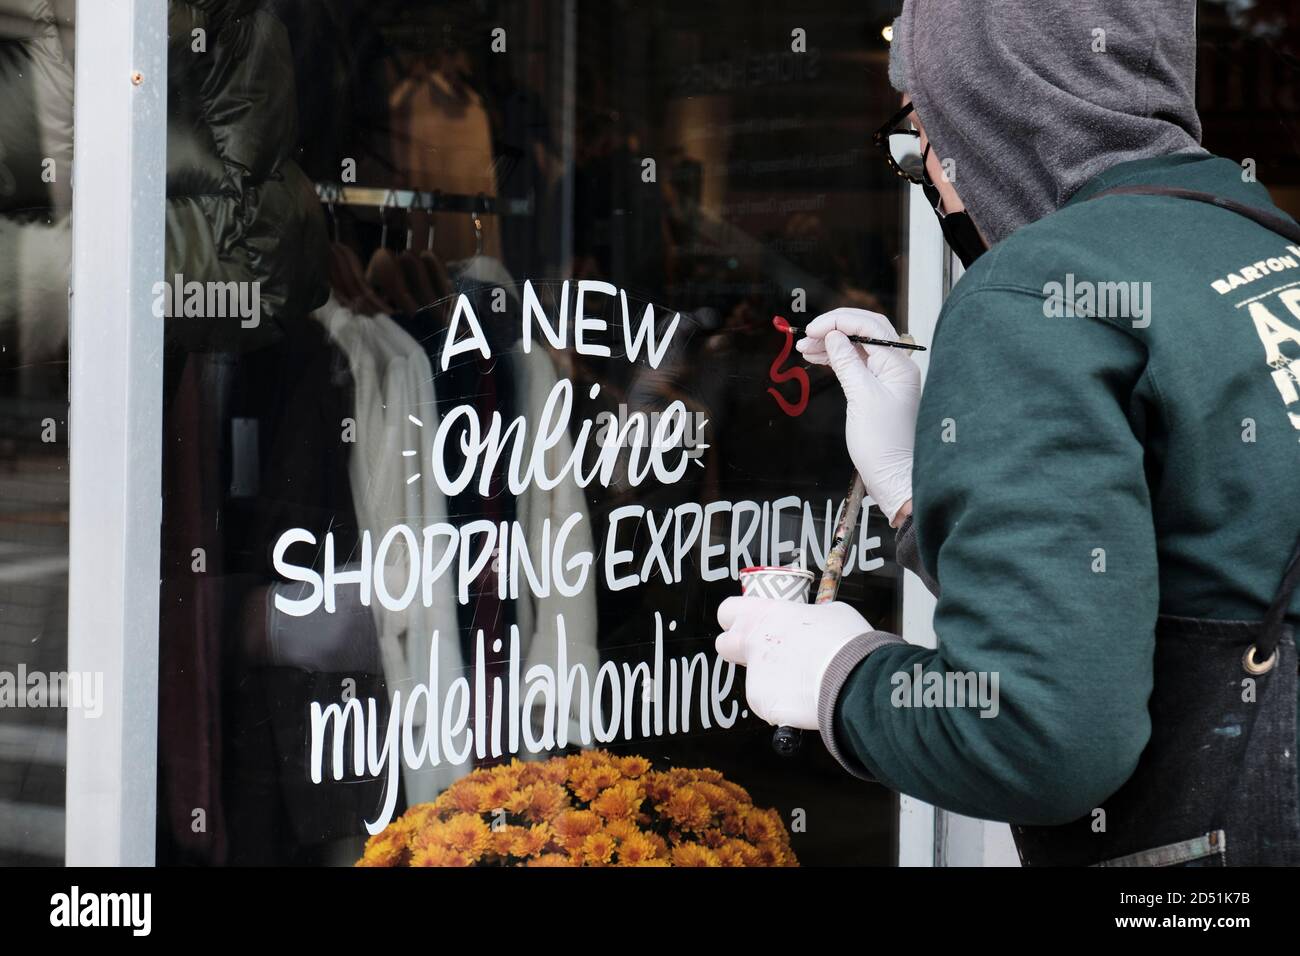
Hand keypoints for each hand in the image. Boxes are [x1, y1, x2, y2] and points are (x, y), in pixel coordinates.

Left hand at [715, 596, 871, 729]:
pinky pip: (770, 705)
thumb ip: (810, 616)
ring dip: (773, 682)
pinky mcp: (761, 703)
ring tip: (806, 681)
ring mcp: (754, 675)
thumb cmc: (845, 642)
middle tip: (768, 655)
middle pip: (725, 645)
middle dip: (740, 651)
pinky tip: (807, 698)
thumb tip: (814, 622)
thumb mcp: (831, 612)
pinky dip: (785, 705)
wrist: (854, 678)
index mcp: (765, 614)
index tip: (748, 624)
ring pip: (755, 680)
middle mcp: (752, 642)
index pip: (728, 611)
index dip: (737, 619)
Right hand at [796, 308, 919, 524]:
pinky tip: (817, 358)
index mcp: (899, 365)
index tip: (812, 330)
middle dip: (834, 329)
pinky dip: (836, 359)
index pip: (870, 327)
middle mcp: (896, 366)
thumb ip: (847, 363)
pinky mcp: (877, 390)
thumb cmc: (881, 443)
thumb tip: (833, 336)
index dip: (839, 322)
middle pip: (865, 332)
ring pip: (857, 348)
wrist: (892, 475)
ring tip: (804, 348)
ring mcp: (887, 378)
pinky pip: (856, 364)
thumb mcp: (860, 398)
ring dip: (831, 344)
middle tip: (806, 336)